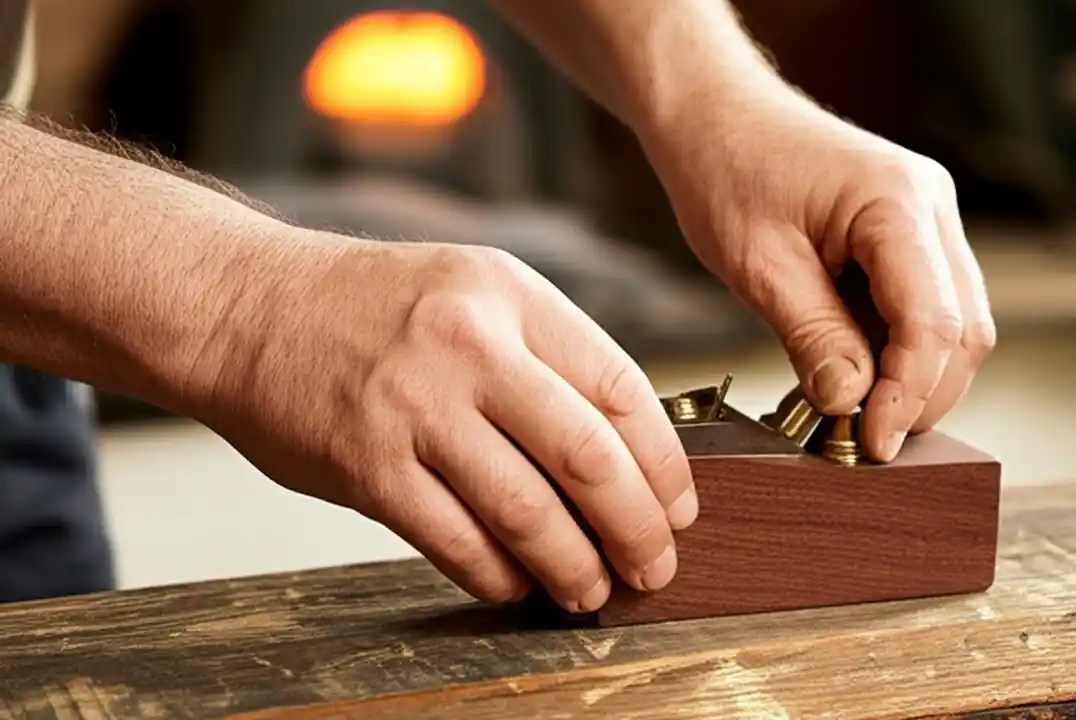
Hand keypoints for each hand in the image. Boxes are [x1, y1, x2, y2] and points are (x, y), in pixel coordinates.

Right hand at [183, 235, 695, 611]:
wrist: (247, 307)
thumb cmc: (371, 307)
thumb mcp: (472, 293)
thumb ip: (544, 356)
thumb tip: (622, 452)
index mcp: (510, 295)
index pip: (619, 386)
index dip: (663, 461)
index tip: (678, 506)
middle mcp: (469, 345)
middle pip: (586, 455)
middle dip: (637, 527)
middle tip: (655, 567)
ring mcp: (414, 406)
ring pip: (525, 509)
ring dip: (573, 564)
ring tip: (593, 589)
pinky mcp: (366, 464)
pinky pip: (455, 540)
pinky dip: (498, 575)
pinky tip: (517, 584)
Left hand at [640, 82, 995, 461]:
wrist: (717, 117)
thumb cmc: (728, 170)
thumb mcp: (757, 264)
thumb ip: (811, 335)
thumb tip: (850, 404)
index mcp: (897, 201)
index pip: (933, 320)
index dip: (908, 394)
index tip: (873, 443)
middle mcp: (932, 207)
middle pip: (963, 331)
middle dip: (919, 395)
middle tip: (861, 441)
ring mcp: (928, 221)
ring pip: (955, 326)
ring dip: (912, 380)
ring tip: (853, 415)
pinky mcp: (911, 238)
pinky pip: (926, 310)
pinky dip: (896, 354)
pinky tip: (854, 376)